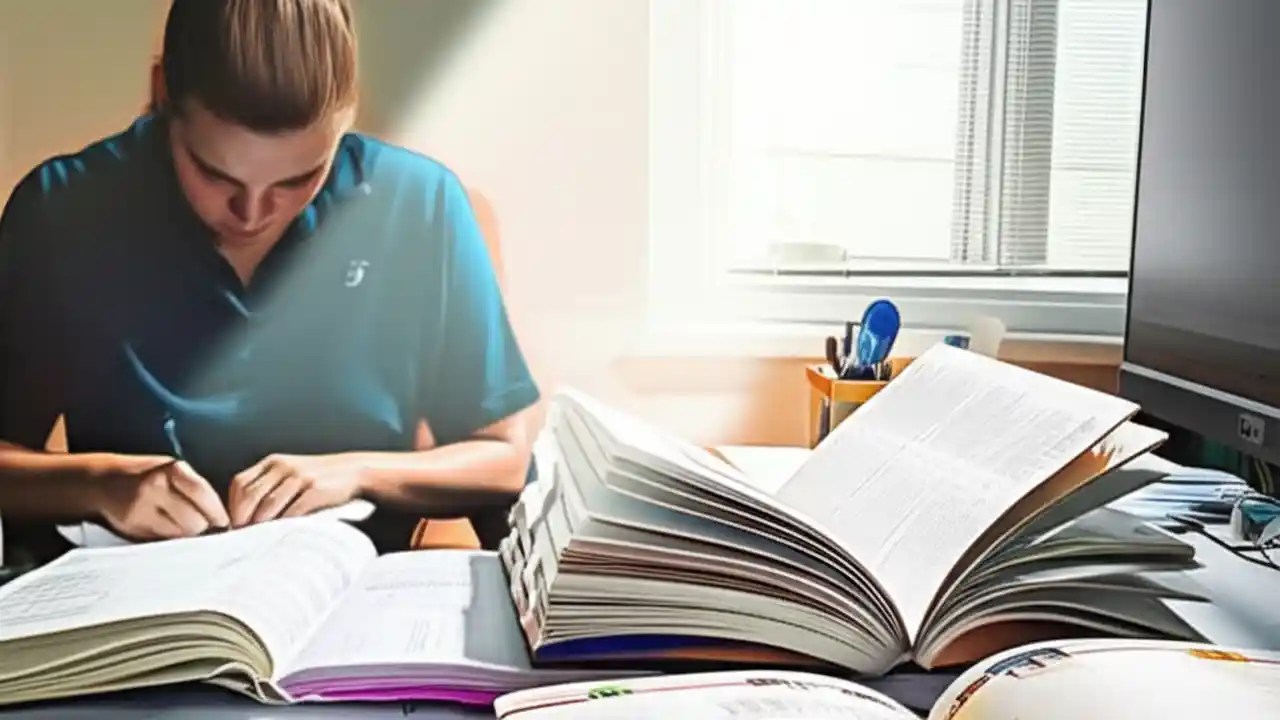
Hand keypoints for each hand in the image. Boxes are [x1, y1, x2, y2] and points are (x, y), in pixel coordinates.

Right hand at [98, 456, 230, 541]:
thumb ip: (195, 489)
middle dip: (201, 526)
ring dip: (184, 534)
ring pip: (179, 534)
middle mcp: (156, 486)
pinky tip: (162, 527)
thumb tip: (220, 518)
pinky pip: (161, 539)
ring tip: (178, 524)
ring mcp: (142, 506)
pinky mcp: (132, 524)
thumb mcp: (173, 471)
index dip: (217, 513)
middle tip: (199, 524)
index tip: (223, 522)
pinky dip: (168, 537)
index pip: (203, 494)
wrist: (104, 481)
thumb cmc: (148, 476)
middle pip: (194, 521)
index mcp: (172, 469)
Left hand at [228, 453, 363, 526]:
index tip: (233, 523)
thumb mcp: (289, 472)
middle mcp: (283, 466)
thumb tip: (243, 516)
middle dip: (242, 518)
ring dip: (260, 524)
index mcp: (272, 462)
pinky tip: (280, 533)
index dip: (232, 506)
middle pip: (250, 494)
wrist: (352, 470)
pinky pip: (292, 511)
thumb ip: (268, 486)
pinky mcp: (315, 490)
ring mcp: (300, 477)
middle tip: (241, 536)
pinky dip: (283, 524)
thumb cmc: (317, 477)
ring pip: (268, 504)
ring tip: (257, 538)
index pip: (240, 483)